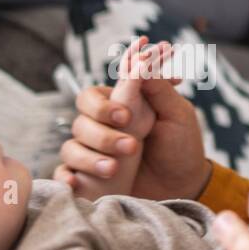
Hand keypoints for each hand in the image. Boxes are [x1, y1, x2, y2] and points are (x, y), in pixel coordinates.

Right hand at [54, 53, 210, 201]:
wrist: (183, 185)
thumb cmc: (181, 146)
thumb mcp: (178, 114)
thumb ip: (159, 89)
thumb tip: (141, 64)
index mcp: (120, 106)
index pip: (95, 95)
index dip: (103, 105)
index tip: (125, 117)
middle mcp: (102, 126)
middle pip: (81, 119)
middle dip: (101, 132)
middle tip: (129, 144)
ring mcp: (94, 152)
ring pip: (72, 147)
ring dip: (91, 158)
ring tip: (116, 168)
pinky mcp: (90, 177)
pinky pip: (65, 174)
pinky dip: (66, 178)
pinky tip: (77, 182)